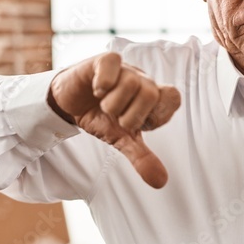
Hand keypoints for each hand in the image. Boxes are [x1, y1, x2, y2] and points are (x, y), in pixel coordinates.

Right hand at [48, 53, 180, 188]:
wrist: (70, 103)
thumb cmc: (102, 118)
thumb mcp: (121, 141)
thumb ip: (141, 158)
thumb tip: (161, 182)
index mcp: (153, 98)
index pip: (173, 97)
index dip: (156, 114)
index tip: (137, 125)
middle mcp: (142, 80)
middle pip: (151, 93)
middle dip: (129, 114)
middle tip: (116, 117)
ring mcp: (124, 69)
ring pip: (131, 82)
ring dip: (112, 103)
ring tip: (103, 104)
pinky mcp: (104, 61)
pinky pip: (113, 64)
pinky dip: (103, 83)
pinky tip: (97, 89)